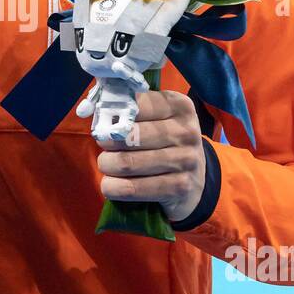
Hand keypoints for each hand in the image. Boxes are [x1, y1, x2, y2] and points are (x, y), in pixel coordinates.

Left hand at [96, 90, 205, 222]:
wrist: (195, 178)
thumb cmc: (165, 141)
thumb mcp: (158, 118)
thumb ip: (133, 109)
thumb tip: (97, 109)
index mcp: (179, 106)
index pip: (136, 105)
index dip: (112, 114)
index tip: (104, 121)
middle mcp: (186, 131)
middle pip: (129, 135)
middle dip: (106, 141)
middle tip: (103, 144)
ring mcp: (186, 160)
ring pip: (127, 163)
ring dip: (107, 164)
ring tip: (106, 164)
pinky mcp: (180, 187)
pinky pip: (133, 188)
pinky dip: (113, 187)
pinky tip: (110, 185)